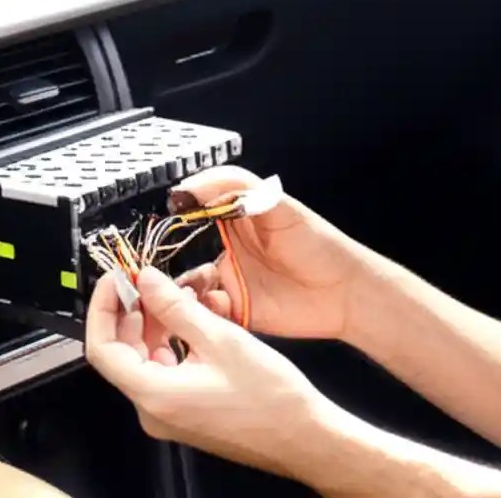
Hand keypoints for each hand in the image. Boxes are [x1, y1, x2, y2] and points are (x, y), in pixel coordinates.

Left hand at [85, 266, 328, 478]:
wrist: (305, 438)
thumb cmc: (271, 397)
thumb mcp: (220, 339)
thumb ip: (176, 307)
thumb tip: (146, 281)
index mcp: (154, 395)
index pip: (101, 348)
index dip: (103, 308)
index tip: (116, 279)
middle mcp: (153, 410)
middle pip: (121, 353)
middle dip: (130, 313)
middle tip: (147, 281)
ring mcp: (168, 414)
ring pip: (143, 360)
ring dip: (153, 326)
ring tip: (176, 297)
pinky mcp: (185, 412)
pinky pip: (163, 372)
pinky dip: (170, 344)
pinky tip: (191, 322)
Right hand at [171, 166, 373, 341]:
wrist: (344, 292)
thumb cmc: (317, 243)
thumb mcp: (278, 204)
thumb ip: (236, 187)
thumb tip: (189, 187)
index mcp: (232, 220)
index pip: (190, 215)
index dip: (174, 218)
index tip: (167, 218)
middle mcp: (224, 250)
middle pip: (181, 253)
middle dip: (164, 260)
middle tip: (156, 264)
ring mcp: (228, 282)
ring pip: (188, 286)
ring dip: (178, 289)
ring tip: (181, 290)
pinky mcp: (235, 312)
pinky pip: (206, 313)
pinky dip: (199, 311)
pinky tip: (208, 304)